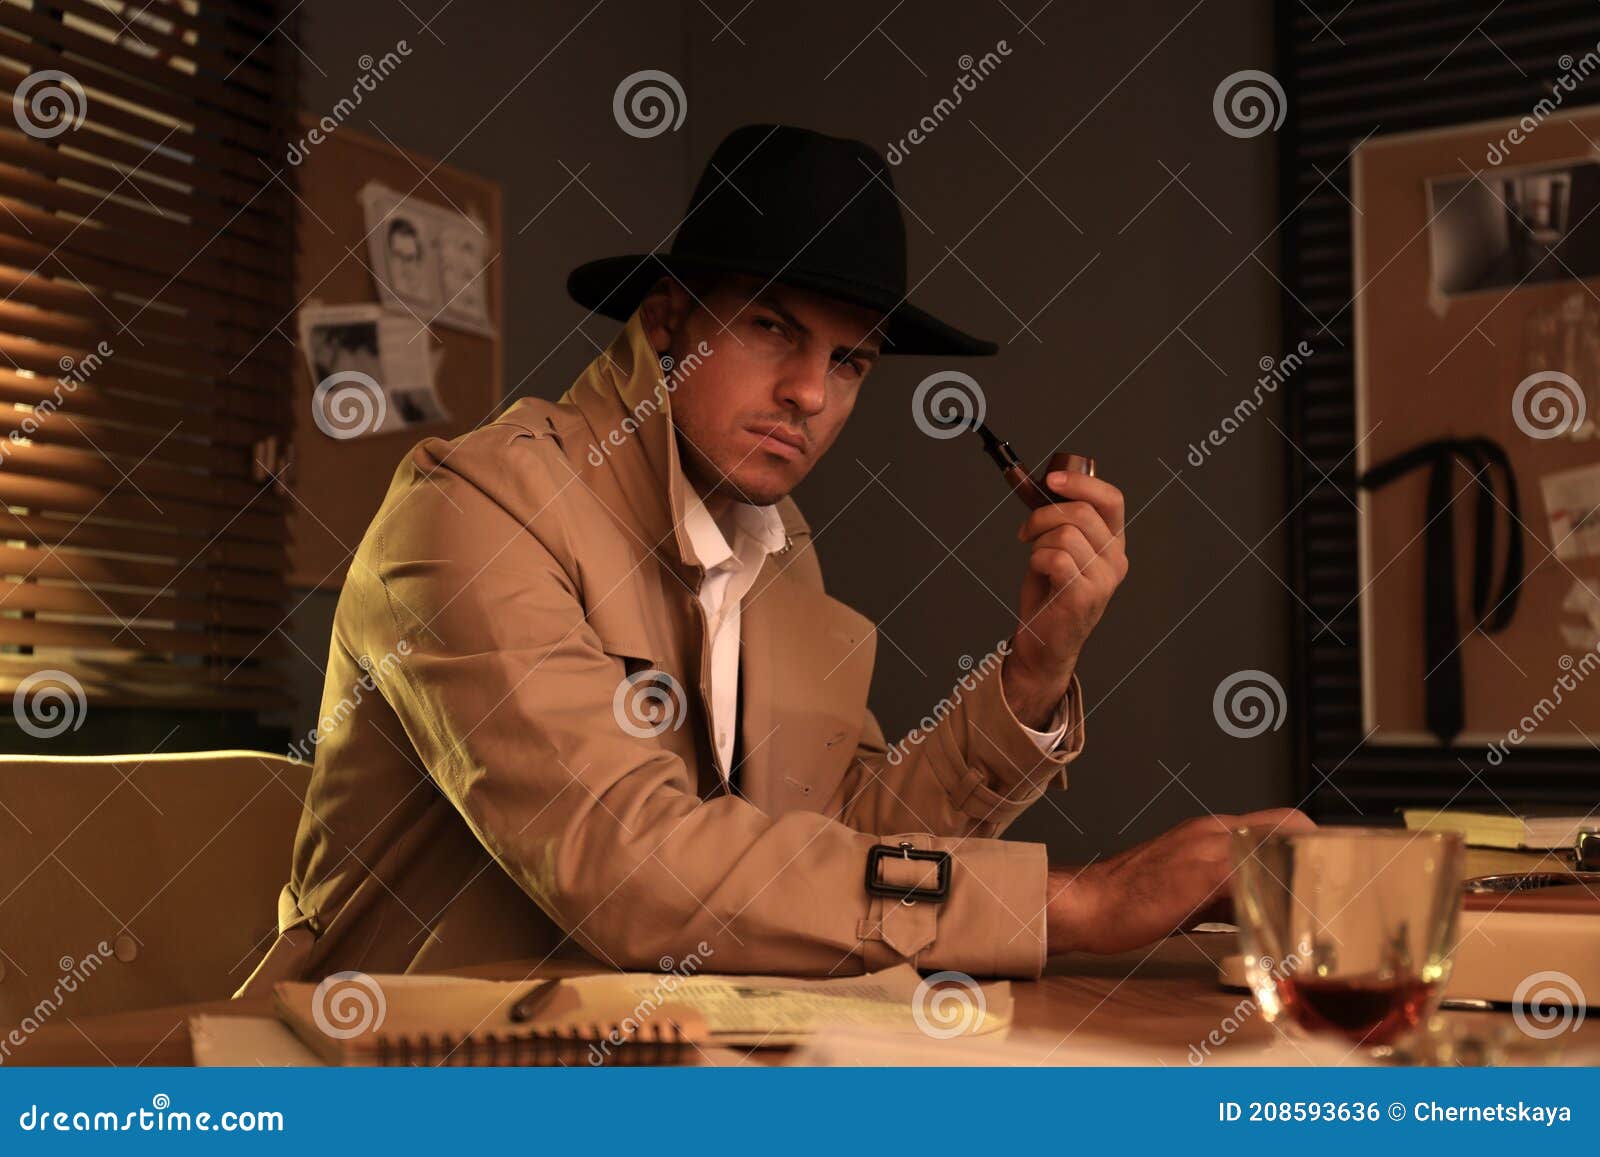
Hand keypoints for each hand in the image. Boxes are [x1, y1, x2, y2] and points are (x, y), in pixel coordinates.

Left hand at [1001, 470, 1127, 727]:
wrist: (1043, 644)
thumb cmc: (1049, 594)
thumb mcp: (1061, 548)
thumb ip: (1063, 520)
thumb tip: (1048, 485)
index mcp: (1114, 544)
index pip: (1112, 499)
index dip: (1082, 483)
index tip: (1052, 480)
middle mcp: (1116, 560)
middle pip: (1081, 512)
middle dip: (1043, 515)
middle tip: (1027, 531)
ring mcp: (1103, 579)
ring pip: (1064, 533)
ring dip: (1038, 541)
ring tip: (1036, 558)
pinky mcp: (1084, 596)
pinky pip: (1054, 557)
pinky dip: (1036, 559)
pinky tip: (1038, 573)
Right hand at [1044, 808, 1316, 954]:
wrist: (1085, 902)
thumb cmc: (1127, 902)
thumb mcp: (1186, 891)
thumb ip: (1224, 892)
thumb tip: (1259, 912)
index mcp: (1211, 831)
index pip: (1281, 820)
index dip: (1308, 843)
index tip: (1323, 874)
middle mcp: (1214, 831)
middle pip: (1290, 824)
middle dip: (1317, 856)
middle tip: (1331, 894)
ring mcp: (1208, 849)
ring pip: (1278, 845)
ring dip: (1302, 877)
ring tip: (1318, 913)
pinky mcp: (1200, 874)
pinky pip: (1255, 877)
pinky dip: (1276, 898)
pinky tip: (1286, 924)